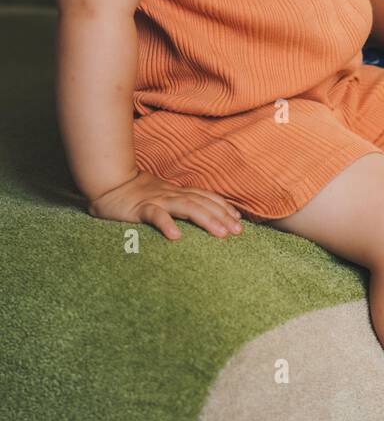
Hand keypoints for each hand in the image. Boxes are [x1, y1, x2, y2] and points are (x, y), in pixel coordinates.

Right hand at [88, 169, 244, 240]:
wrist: (108, 183)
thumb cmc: (134, 193)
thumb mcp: (160, 196)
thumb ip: (176, 203)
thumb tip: (194, 216)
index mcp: (176, 192)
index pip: (205, 197)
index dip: (223, 206)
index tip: (238, 219)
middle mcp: (171, 194)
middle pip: (202, 203)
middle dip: (222, 217)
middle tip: (238, 232)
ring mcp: (157, 200)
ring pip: (186, 207)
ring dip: (206, 219)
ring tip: (221, 234)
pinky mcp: (140, 208)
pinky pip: (155, 215)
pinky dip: (166, 224)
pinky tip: (176, 237)